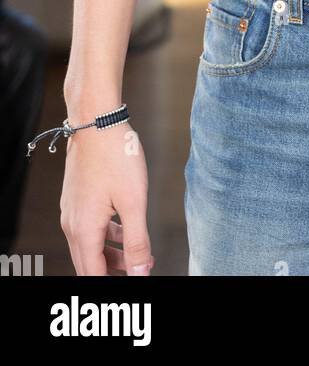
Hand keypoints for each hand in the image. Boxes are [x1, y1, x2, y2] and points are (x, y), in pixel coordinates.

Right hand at [59, 121, 153, 275]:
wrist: (96, 121)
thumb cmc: (117, 156)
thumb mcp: (134, 202)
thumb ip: (136, 242)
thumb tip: (140, 273)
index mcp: (84, 230)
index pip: (93, 275)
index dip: (114, 283)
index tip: (136, 279)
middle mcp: (72, 225)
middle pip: (88, 264)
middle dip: (112, 273)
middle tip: (137, 272)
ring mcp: (71, 210)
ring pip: (88, 246)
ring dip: (110, 256)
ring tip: (135, 257)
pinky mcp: (76, 199)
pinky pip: (88, 229)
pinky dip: (105, 237)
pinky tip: (123, 230)